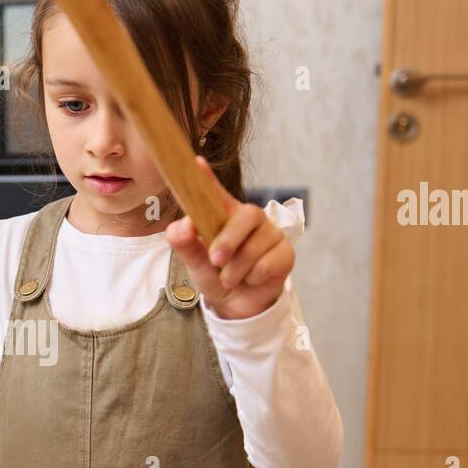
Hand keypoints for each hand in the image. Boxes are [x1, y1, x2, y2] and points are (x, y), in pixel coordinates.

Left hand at [164, 156, 294, 319]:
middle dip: (228, 241)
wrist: (235, 305)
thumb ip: (184, 243)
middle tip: (215, 261)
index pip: (217, 192)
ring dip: (236, 270)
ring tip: (229, 278)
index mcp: (225, 215)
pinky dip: (254, 277)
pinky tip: (252, 279)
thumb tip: (182, 226)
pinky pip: (269, 263)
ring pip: (256, 247)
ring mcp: (271, 235)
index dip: (208, 178)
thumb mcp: (194, 262)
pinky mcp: (285, 253)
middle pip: (247, 216)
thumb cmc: (215, 275)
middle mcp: (251, 219)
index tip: (196, 163)